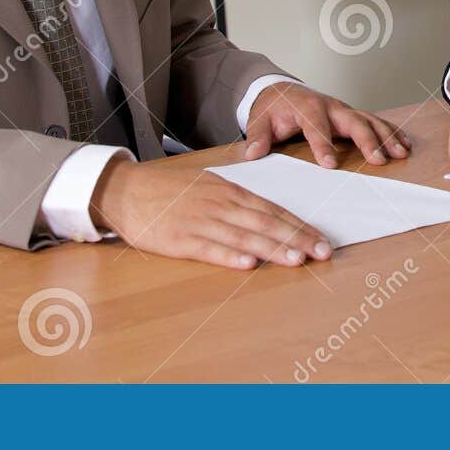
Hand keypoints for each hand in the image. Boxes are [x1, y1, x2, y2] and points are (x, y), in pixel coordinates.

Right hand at [91, 158, 331, 269]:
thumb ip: (236, 200)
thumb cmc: (169, 190)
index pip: (273, 209)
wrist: (126, 189)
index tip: (322, 239)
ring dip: (272, 248)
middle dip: (297, 238)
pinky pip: (209, 248)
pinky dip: (229, 255)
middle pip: (266, 222)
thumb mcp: (208, 186)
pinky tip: (248, 263)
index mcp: (230, 191)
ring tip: (297, 259)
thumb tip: (268, 214)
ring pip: (243, 235)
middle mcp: (220, 204)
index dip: (299, 225)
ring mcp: (200, 221)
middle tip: (323, 252)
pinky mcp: (180, 239)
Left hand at [243, 82, 409, 168]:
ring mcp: (344, 109)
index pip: (316, 126)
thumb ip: (258, 137)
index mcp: (306, 107)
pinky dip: (391, 131)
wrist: (280, 91)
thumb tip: (253, 154)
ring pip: (369, 120)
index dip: (323, 144)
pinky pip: (375, 121)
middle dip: (367, 139)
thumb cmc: (272, 109)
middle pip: (352, 120)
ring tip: (401, 152)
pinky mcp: (352, 115)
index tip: (330, 164)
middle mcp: (330, 106)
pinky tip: (404, 144)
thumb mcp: (259, 121)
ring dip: (386, 136)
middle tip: (379, 159)